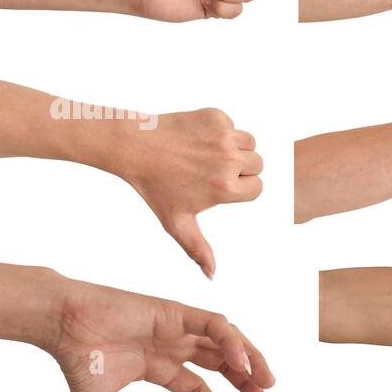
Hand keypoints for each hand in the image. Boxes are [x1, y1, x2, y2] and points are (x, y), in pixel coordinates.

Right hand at [45, 278, 275, 391]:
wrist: (62, 323)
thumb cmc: (76, 357)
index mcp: (159, 366)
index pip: (200, 387)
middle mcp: (174, 345)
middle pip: (222, 364)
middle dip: (246, 382)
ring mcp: (178, 328)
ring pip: (227, 342)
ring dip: (251, 361)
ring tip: (266, 384)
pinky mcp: (177, 312)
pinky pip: (215, 326)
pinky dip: (233, 342)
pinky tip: (243, 365)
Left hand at [117, 108, 263, 277]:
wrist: (133, 147)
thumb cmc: (154, 187)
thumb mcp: (177, 222)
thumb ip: (198, 249)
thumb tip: (212, 275)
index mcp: (226, 188)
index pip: (257, 188)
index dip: (241, 189)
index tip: (218, 186)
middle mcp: (229, 161)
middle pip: (258, 164)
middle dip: (241, 168)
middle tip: (211, 170)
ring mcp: (224, 136)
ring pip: (250, 143)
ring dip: (236, 148)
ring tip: (208, 154)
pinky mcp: (216, 116)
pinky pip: (233, 125)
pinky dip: (221, 130)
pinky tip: (198, 139)